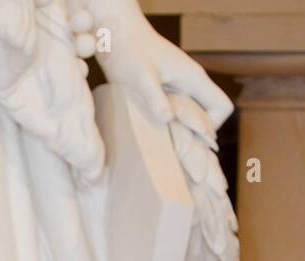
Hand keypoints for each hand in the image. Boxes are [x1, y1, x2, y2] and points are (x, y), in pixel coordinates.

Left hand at [86, 0, 232, 126]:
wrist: (118, 38)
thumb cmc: (129, 54)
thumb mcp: (140, 78)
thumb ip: (155, 97)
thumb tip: (168, 119)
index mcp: (194, 79)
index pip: (222, 107)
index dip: (211, 125)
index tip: (186, 136)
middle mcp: (192, 82)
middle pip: (209, 113)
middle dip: (194, 131)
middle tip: (168, 141)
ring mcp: (180, 85)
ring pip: (192, 113)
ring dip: (179, 128)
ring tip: (158, 136)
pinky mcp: (166, 89)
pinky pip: (176, 110)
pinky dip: (167, 121)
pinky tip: (149, 127)